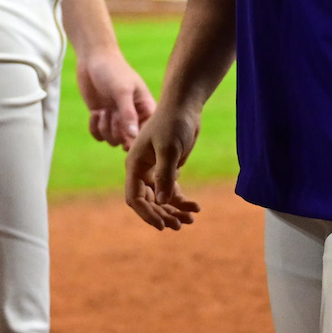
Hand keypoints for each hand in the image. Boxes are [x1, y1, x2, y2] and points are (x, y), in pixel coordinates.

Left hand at [76, 46, 154, 149]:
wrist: (93, 58)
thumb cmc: (113, 70)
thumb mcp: (122, 91)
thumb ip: (128, 114)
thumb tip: (134, 136)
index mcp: (146, 109)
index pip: (148, 134)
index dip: (138, 140)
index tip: (126, 136)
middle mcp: (133, 117)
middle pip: (129, 142)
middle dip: (118, 132)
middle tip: (112, 116)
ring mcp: (116, 118)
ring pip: (113, 140)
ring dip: (105, 129)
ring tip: (103, 112)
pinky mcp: (101, 118)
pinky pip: (99, 136)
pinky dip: (94, 128)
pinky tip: (95, 113)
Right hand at [124, 99, 202, 231]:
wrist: (184, 106)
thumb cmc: (173, 123)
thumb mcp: (169, 149)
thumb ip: (165, 175)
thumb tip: (161, 201)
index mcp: (135, 165)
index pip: (135, 198)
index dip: (147, 214)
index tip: (162, 225)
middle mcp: (142, 170)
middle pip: (148, 202)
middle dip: (163, 215)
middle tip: (180, 226)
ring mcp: (155, 170)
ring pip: (161, 199)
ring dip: (174, 211)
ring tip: (191, 220)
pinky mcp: (168, 168)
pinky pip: (172, 190)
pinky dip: (183, 200)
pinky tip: (196, 207)